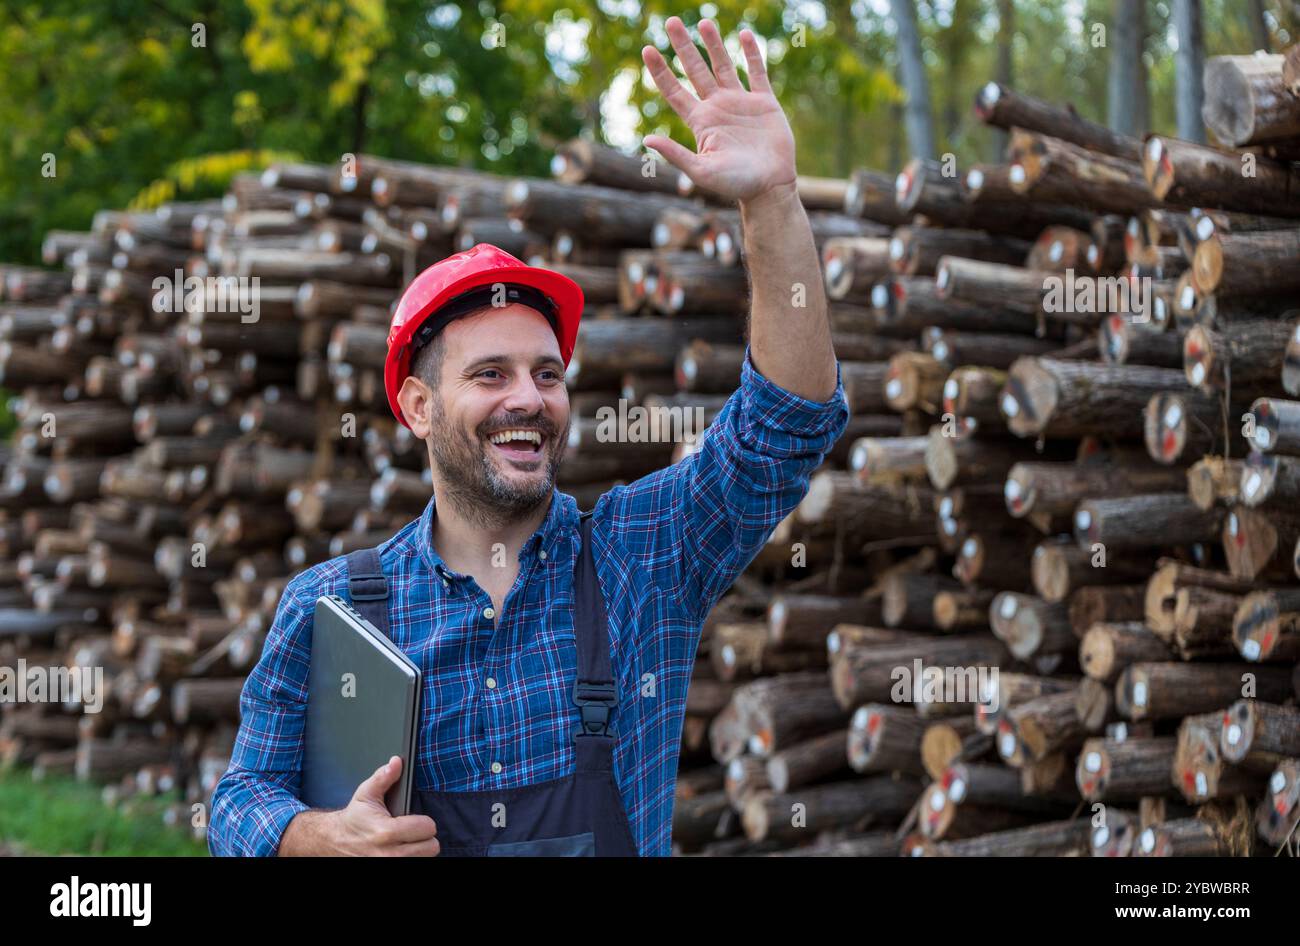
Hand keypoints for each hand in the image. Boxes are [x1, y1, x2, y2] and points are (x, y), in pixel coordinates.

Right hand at [283, 755, 439, 855]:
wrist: (335, 841)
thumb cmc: (354, 818)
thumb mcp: (365, 794)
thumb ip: (383, 777)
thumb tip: (397, 762)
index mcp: (386, 831)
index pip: (427, 828)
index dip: (424, 821)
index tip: (415, 820)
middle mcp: (389, 854)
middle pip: (431, 847)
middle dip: (424, 837)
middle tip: (412, 831)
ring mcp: (388, 865)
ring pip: (425, 858)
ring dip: (419, 850)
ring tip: (407, 841)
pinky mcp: (387, 870)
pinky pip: (414, 865)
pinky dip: (411, 857)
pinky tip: (402, 850)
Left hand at [641, 17, 795, 204]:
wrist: (769, 187)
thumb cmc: (734, 185)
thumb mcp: (701, 171)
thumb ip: (675, 154)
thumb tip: (647, 139)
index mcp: (700, 121)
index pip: (674, 91)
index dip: (661, 71)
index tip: (647, 49)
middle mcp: (717, 107)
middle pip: (695, 70)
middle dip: (683, 47)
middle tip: (671, 22)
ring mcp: (740, 102)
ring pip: (723, 66)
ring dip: (713, 44)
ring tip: (704, 22)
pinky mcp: (764, 102)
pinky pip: (757, 72)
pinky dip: (751, 53)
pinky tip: (744, 35)